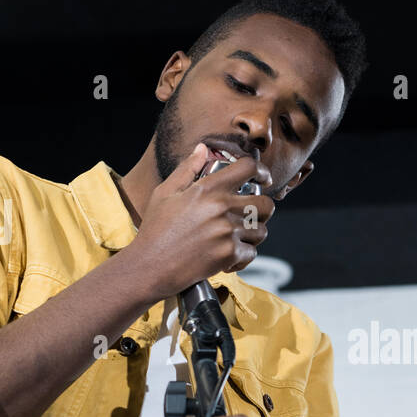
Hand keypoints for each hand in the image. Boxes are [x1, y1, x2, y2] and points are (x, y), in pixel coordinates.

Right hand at [125, 143, 276, 301]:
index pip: (249, 168)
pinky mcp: (230, 255)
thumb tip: (202, 150)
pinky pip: (252, 253)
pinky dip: (243, 256)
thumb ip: (187, 169)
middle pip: (266, 203)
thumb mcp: (165, 193)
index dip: (261, 171)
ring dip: (253, 233)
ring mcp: (228, 232)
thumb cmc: (156, 230)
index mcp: (208, 189)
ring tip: (236, 236)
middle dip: (263, 207)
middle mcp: (222, 208)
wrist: (150, 266)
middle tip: (252, 212)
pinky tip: (227, 254)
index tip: (262, 178)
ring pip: (262, 230)